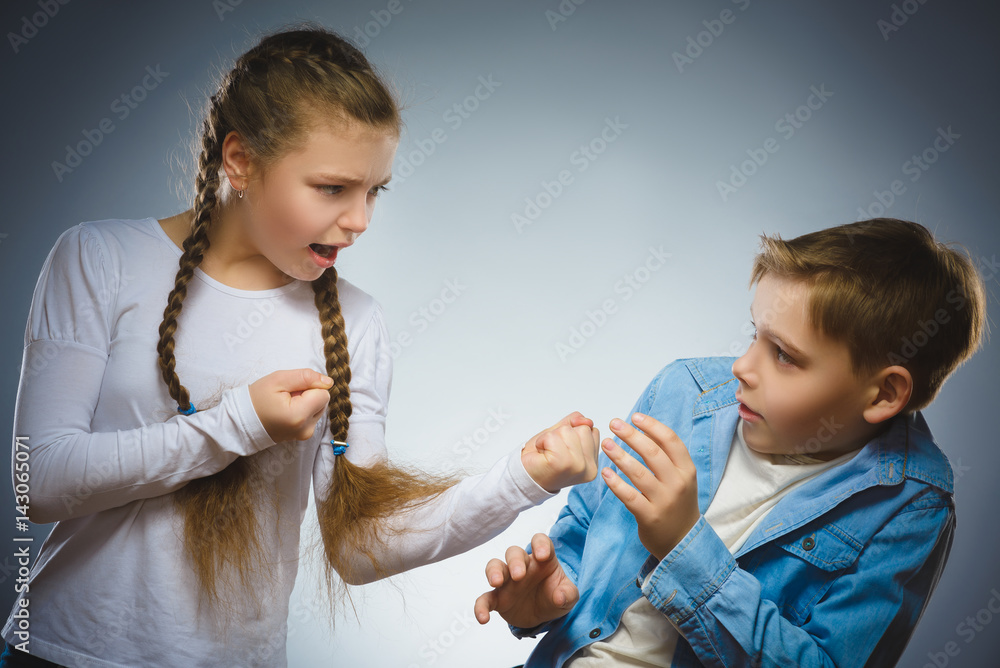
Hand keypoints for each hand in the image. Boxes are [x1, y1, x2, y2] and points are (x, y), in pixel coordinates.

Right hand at [249, 368, 333, 441]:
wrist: (243, 421)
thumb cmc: (257, 398)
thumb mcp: (279, 379)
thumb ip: (306, 377)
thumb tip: (328, 381)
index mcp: (300, 415)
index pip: (323, 393)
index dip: (309, 386)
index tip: (292, 390)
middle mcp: (306, 429)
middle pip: (322, 401)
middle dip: (308, 394)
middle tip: (287, 396)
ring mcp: (305, 435)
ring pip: (318, 408)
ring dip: (306, 403)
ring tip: (285, 404)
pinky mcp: (303, 436)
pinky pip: (312, 416)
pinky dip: (303, 411)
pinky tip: (286, 411)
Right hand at [474, 533, 577, 627]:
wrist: (543, 615)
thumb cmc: (554, 596)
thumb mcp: (569, 597)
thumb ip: (569, 594)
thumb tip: (560, 597)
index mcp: (542, 560)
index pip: (540, 541)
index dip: (540, 544)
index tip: (542, 555)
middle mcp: (523, 566)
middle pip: (513, 552)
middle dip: (515, 561)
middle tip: (519, 575)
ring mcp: (508, 581)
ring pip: (495, 566)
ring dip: (493, 572)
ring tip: (496, 582)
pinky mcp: (498, 598)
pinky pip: (485, 598)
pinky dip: (480, 606)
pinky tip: (482, 618)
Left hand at [521, 412, 599, 492]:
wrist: (524, 476)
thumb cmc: (542, 459)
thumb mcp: (561, 435)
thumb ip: (576, 423)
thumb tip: (587, 421)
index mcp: (593, 462)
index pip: (592, 430)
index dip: (572, 434)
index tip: (563, 451)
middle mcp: (590, 468)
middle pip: (583, 429)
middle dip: (563, 435)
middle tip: (553, 452)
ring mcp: (578, 467)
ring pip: (568, 431)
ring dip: (551, 437)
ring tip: (547, 452)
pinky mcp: (562, 463)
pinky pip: (552, 436)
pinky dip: (542, 441)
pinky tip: (542, 453)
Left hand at [601, 413, 699, 560]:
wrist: (682, 540)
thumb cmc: (678, 502)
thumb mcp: (681, 477)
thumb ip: (667, 456)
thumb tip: (645, 429)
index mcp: (687, 470)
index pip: (670, 440)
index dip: (652, 426)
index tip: (634, 417)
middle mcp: (678, 483)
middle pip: (652, 452)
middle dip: (631, 435)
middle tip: (614, 424)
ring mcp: (664, 500)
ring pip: (638, 472)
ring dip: (619, 455)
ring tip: (605, 443)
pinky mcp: (649, 516)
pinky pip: (628, 496)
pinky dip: (615, 483)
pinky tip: (605, 472)